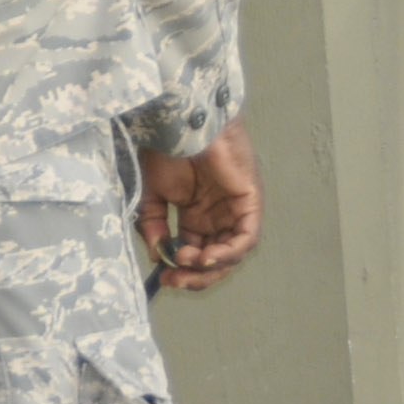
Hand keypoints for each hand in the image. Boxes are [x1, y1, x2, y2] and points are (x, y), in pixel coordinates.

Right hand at [138, 116, 262, 291]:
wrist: (181, 123)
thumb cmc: (167, 149)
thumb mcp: (152, 194)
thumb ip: (154, 227)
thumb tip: (160, 257)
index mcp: (197, 215)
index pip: (195, 254)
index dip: (182, 270)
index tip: (163, 277)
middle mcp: (219, 216)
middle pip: (214, 260)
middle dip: (195, 275)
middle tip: (174, 280)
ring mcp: (235, 210)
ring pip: (232, 254)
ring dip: (210, 266)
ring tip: (188, 262)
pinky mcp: (250, 202)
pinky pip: (246, 238)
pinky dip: (229, 252)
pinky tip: (208, 257)